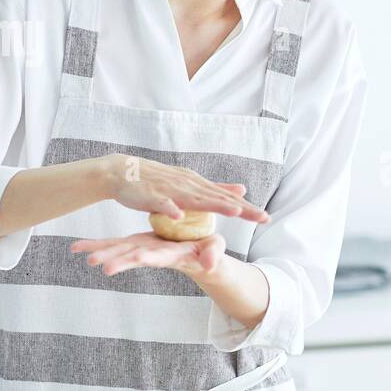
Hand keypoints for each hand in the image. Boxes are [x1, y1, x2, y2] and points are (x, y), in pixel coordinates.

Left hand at [71, 231, 230, 281]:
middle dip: (117, 259)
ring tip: (84, 256)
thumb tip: (210, 264)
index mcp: (172, 254)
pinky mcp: (136, 244)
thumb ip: (212, 256)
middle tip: (99, 263)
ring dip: (102, 253)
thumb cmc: (209, 252)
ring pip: (119, 251)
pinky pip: (113, 244)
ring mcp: (142, 249)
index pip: (159, 256)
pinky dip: (96, 245)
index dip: (148, 256)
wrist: (198, 255)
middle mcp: (153, 254)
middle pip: (133, 257)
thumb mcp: (215, 251)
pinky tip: (76, 247)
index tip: (138, 258)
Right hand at [98, 153, 268, 223]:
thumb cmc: (159, 181)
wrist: (123, 171)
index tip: (267, 218)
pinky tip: (179, 216)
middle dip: (241, 209)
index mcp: (198, 185)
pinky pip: (162, 204)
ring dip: (214, 204)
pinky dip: (171, 209)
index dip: (247, 209)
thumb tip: (242, 191)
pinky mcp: (151, 196)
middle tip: (262, 218)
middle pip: (218, 199)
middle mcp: (189, 185)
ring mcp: (170, 190)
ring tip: (234, 212)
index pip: (227, 199)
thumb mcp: (191, 184)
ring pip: (195, 199)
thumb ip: (216, 190)